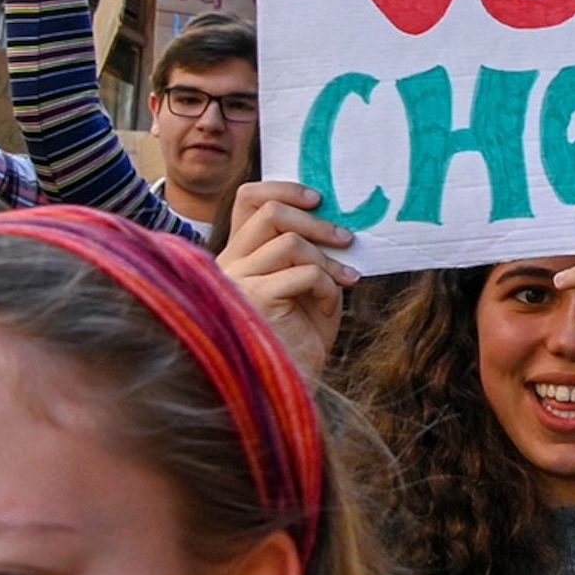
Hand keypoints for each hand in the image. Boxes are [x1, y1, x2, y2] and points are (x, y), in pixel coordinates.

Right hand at [218, 180, 355, 375]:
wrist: (290, 385)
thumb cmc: (300, 338)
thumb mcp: (308, 287)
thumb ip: (308, 254)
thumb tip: (335, 218)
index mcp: (237, 257)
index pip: (248, 201)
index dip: (283, 189)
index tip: (317, 199)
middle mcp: (228, 265)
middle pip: (269, 213)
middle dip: (315, 222)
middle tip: (346, 238)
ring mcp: (236, 282)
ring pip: (289, 242)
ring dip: (327, 259)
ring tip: (345, 279)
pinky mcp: (254, 300)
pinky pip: (303, 273)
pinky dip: (326, 285)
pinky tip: (330, 306)